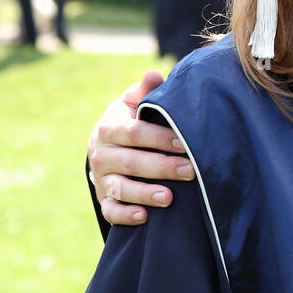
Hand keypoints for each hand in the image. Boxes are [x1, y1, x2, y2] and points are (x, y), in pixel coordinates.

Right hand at [88, 70, 192, 224]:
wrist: (105, 147)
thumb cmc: (129, 121)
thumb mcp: (133, 104)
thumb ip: (144, 91)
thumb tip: (154, 75)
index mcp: (109, 127)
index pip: (135, 133)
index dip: (159, 138)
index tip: (183, 142)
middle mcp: (101, 154)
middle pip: (131, 162)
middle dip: (162, 167)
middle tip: (191, 170)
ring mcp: (101, 179)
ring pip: (120, 188)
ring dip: (145, 193)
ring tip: (169, 197)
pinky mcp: (103, 200)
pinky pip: (110, 211)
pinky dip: (125, 215)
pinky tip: (144, 217)